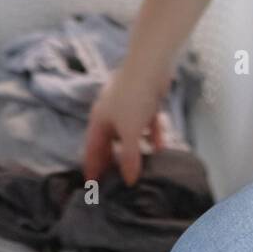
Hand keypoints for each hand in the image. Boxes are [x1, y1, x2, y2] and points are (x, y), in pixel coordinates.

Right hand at [83, 61, 170, 186]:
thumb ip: (129, 158)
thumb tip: (129, 181)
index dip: (92, 167)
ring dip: (134, 150)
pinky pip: (147, 124)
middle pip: (109, 142)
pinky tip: (161, 148)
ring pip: (129, 134)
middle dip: (113, 161)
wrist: (150, 64)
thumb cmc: (133, 97)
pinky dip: (152, 136)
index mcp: (99, 120)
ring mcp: (128, 107)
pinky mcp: (145, 101)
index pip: (92, 148)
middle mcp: (110, 114)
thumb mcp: (130, 132)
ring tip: (140, 169)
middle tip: (116, 182)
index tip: (92, 186)